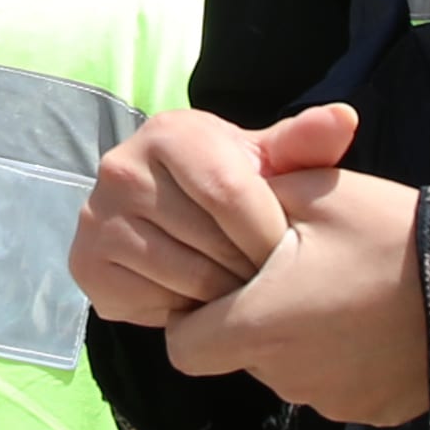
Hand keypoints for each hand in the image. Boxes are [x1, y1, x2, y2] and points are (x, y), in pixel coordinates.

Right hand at [76, 103, 357, 326]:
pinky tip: (200, 299)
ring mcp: (95, 216)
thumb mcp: (267, 161)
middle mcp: (121, 167)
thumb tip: (345, 118)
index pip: (230, 193)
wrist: (166, 210)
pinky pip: (151, 302)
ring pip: (183, 277)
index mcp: (170, 133)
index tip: (291, 255)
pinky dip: (184, 311)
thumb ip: (306, 144)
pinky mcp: (84, 263)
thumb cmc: (227, 182)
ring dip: (223, 296)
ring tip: (240, 290)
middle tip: (268, 280)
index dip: (269, 234)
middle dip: (249, 269)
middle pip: (207, 240)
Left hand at [164, 170, 429, 426]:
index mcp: (258, 326)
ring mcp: (328, 400)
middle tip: (300, 272)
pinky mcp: (368, 410)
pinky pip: (336, 384)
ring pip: (288, 368)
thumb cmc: (389, 237)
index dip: (192, 317)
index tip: (221, 285)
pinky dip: (343, 358)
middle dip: (256, 316)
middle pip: (241, 353)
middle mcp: (283, 375)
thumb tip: (226, 203)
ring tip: (344, 290)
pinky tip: (373, 322)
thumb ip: (256, 198)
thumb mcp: (319, 194)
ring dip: (301, 336)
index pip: (183, 348)